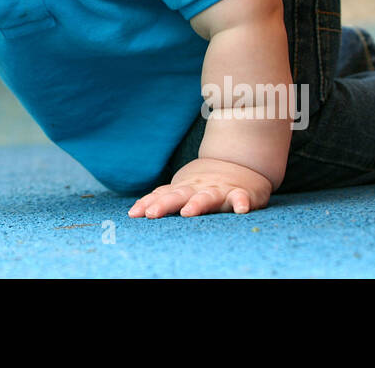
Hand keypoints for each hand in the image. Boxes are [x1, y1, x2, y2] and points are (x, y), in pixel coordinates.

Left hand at [128, 157, 272, 218]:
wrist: (239, 160)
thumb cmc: (205, 182)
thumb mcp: (183, 188)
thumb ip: (162, 198)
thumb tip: (133, 212)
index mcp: (184, 188)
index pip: (163, 195)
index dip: (148, 204)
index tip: (134, 214)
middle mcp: (199, 188)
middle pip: (179, 196)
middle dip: (164, 204)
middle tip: (151, 214)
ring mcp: (220, 190)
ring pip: (207, 197)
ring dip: (198, 204)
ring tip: (188, 212)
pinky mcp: (241, 193)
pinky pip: (241, 198)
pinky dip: (241, 203)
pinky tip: (241, 210)